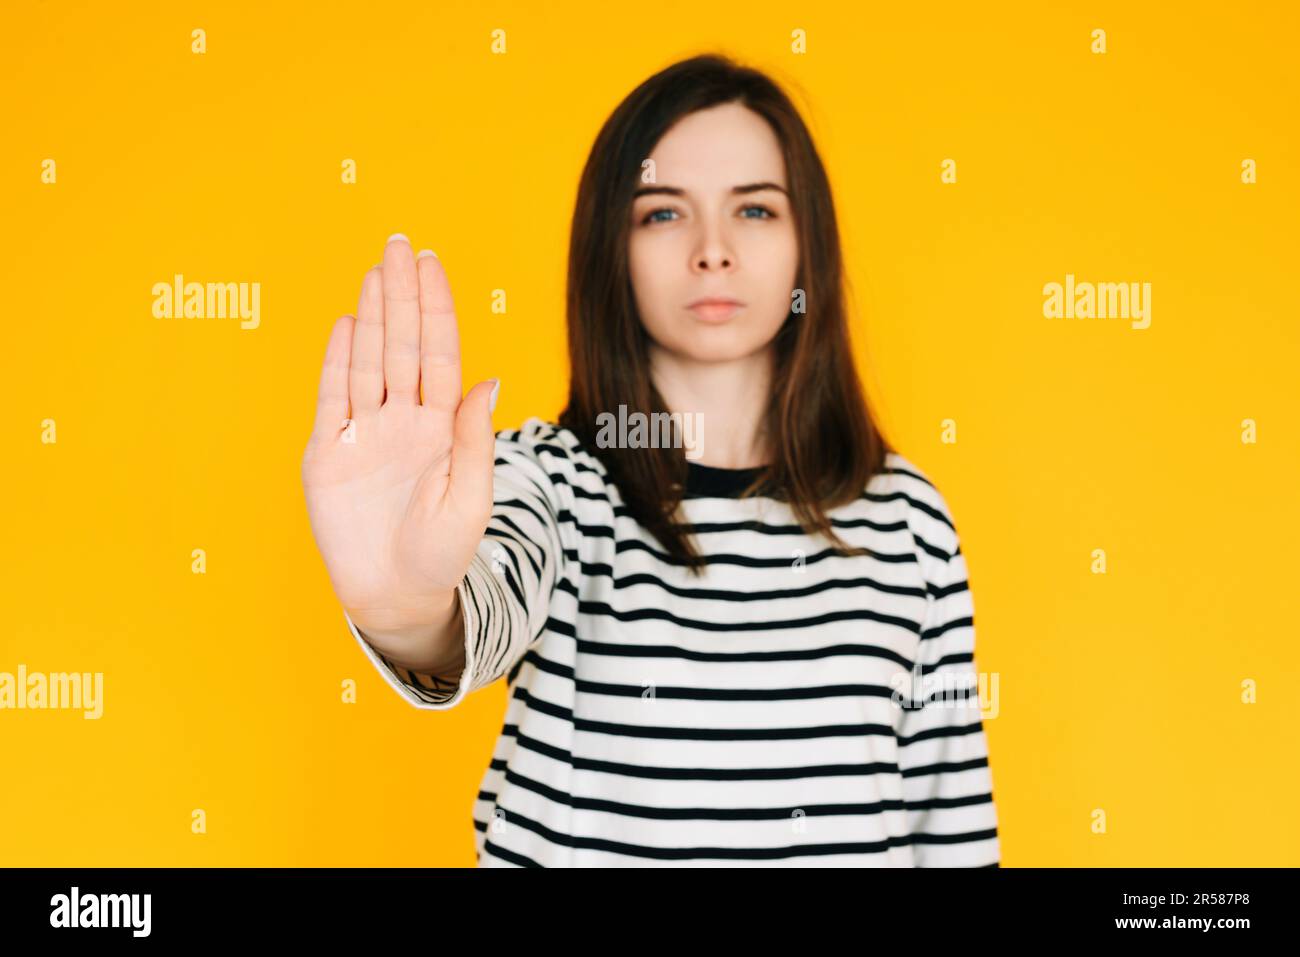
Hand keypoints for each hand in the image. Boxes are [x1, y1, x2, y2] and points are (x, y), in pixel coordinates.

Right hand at [301, 235, 497, 638]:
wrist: (396, 597)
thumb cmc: (442, 553)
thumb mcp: (470, 497)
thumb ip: (474, 438)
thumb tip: (488, 380)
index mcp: (442, 426)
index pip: (439, 354)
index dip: (436, 310)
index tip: (434, 266)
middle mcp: (403, 420)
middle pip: (402, 345)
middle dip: (403, 295)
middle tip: (402, 244)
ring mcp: (364, 434)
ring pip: (368, 362)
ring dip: (371, 317)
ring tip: (377, 271)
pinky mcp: (328, 454)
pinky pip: (333, 399)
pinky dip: (336, 362)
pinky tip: (343, 324)